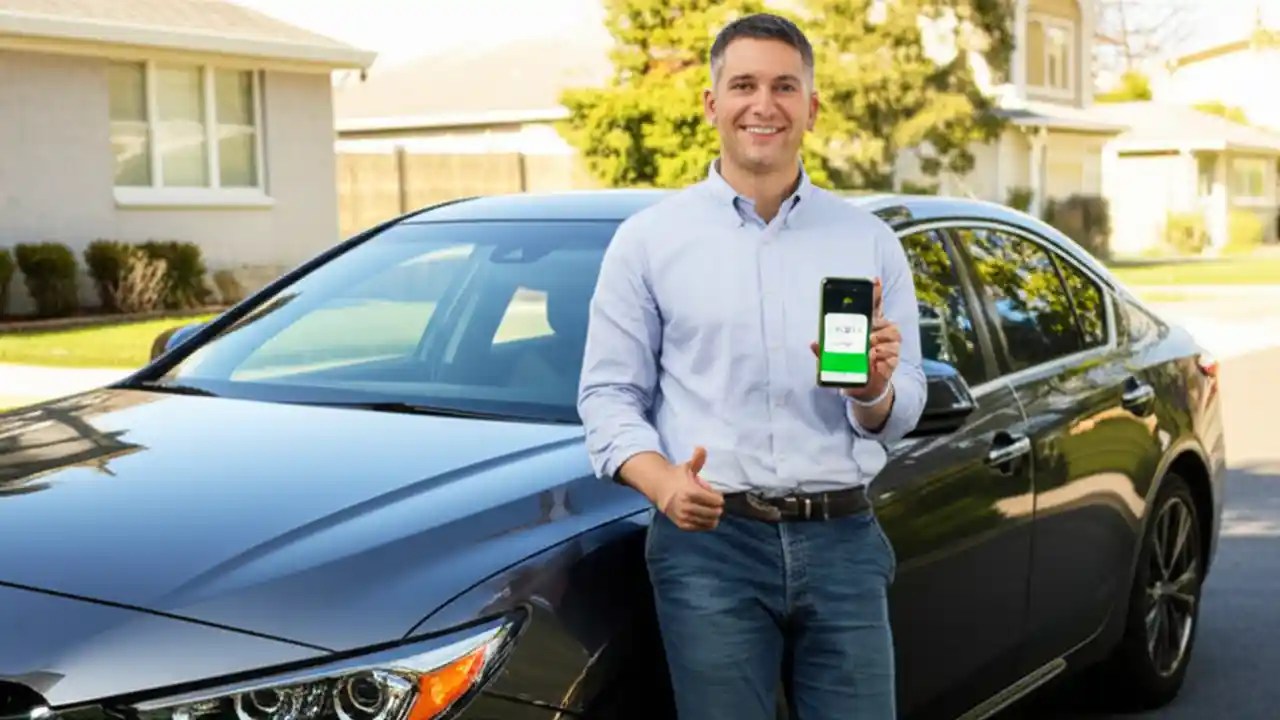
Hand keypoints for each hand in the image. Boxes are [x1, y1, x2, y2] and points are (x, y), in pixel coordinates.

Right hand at [653, 446, 723, 530]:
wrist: (660, 490)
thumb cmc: (677, 478)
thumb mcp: (687, 467)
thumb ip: (697, 459)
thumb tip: (701, 448)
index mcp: (691, 492)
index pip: (715, 501)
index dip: (718, 497)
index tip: (714, 495)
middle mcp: (687, 506)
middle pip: (714, 512)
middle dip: (716, 507)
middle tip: (713, 503)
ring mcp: (684, 517)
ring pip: (709, 521)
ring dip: (713, 516)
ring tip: (710, 510)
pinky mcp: (683, 525)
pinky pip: (701, 528)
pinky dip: (706, 524)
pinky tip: (705, 517)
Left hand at [809, 277, 900, 401]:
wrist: (862, 387)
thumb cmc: (850, 366)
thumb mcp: (834, 358)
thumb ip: (824, 351)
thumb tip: (813, 343)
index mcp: (867, 327)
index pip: (874, 306)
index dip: (876, 292)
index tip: (874, 280)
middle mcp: (881, 332)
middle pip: (886, 321)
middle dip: (878, 327)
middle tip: (868, 336)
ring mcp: (889, 345)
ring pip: (892, 335)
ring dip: (879, 342)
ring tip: (869, 349)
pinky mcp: (893, 358)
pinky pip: (892, 352)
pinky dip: (881, 355)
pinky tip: (873, 359)